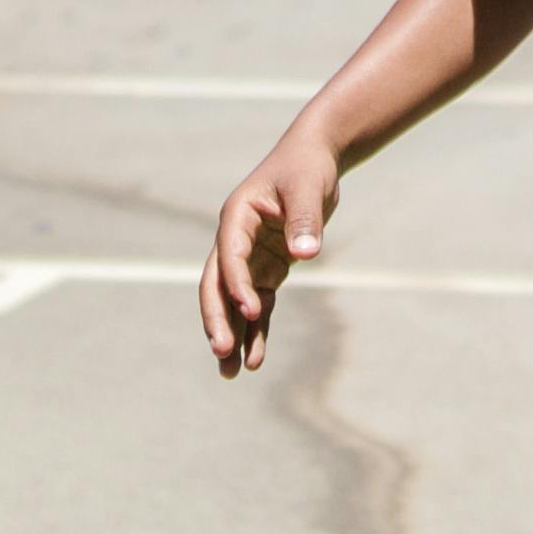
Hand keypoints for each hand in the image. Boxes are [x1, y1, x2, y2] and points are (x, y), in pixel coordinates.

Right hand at [199, 132, 343, 376]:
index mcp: (237, 216)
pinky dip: (256, 330)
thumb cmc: (308, 168)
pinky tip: (255, 359)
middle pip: (217, 286)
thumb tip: (306, 253)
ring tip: (231, 374)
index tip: (252, 311)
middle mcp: (235, 240)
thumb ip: (305, 220)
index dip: (237, 285)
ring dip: (233, 335)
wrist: (315, 159)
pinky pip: (257, 304)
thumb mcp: (308, 189)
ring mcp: (249, 257)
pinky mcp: (267, 268)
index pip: (230, 256)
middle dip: (219, 320)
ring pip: (234, 303)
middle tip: (222, 353)